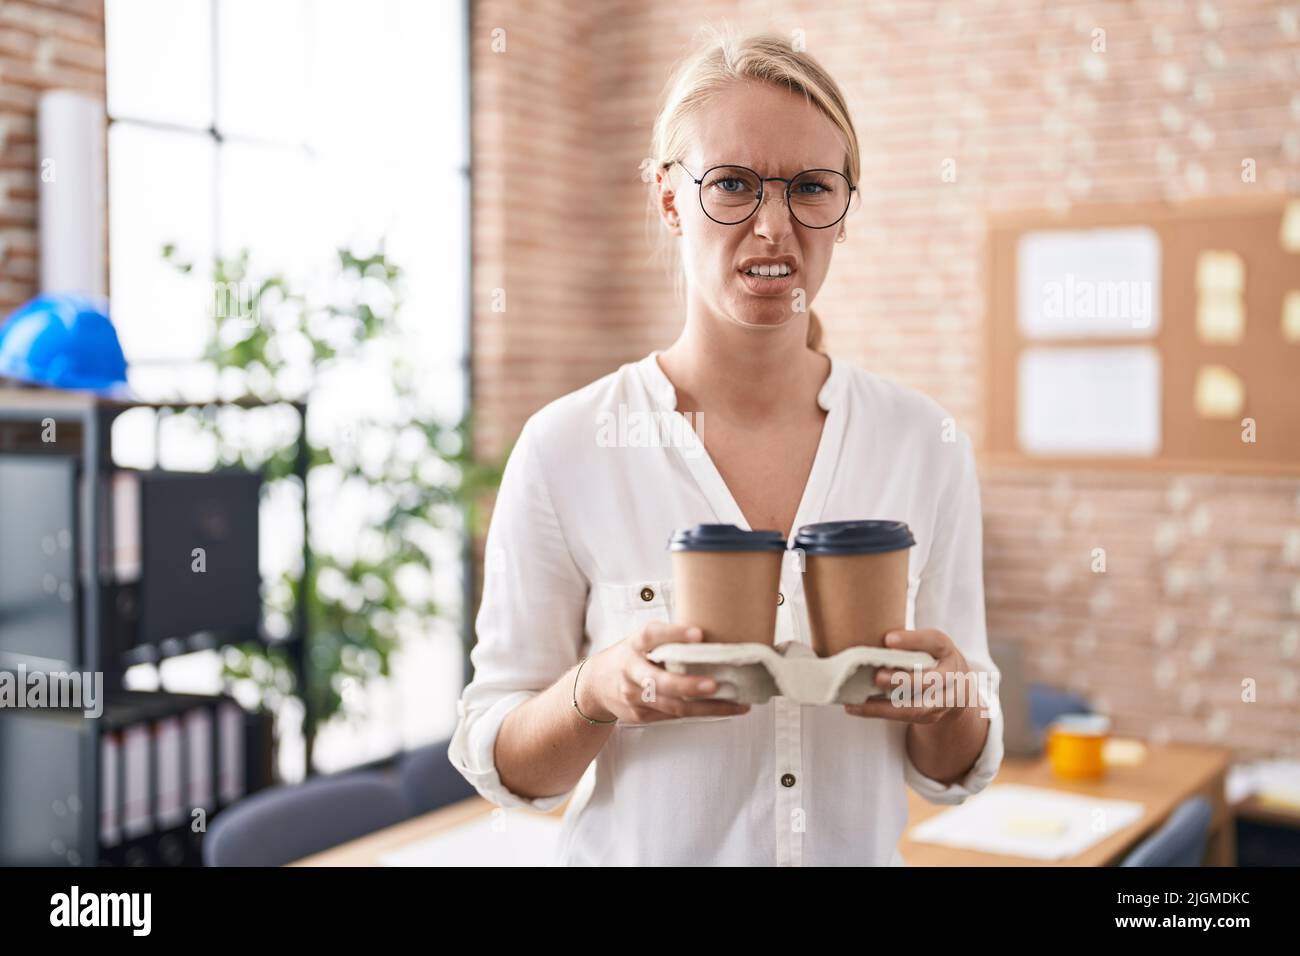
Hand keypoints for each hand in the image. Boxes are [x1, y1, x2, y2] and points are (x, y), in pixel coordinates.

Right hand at [579, 620, 751, 723]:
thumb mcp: (640, 641)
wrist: (595, 686)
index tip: (699, 634)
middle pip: (659, 681)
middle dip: (688, 685)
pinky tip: (726, 708)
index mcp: (634, 644)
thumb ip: (666, 639)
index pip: (651, 636)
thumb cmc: (631, 656)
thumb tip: (712, 633)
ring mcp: (634, 696)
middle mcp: (631, 670)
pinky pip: (674, 716)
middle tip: (715, 684)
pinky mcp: (641, 715)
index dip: (674, 634)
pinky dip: (702, 712)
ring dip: (707, 706)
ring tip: (736, 702)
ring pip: (672, 706)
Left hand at [843, 628, 974, 723]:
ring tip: (857, 701)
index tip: (888, 639)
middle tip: (877, 676)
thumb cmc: (931, 658)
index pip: (935, 642)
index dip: (913, 640)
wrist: (958, 689)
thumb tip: (870, 640)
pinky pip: (904, 716)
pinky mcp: (930, 716)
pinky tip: (855, 707)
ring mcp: (944, 700)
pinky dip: (878, 712)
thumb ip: (908, 642)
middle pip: (930, 680)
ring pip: (916, 706)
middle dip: (903, 680)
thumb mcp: (928, 645)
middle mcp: (951, 676)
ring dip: (884, 705)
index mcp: (946, 650)